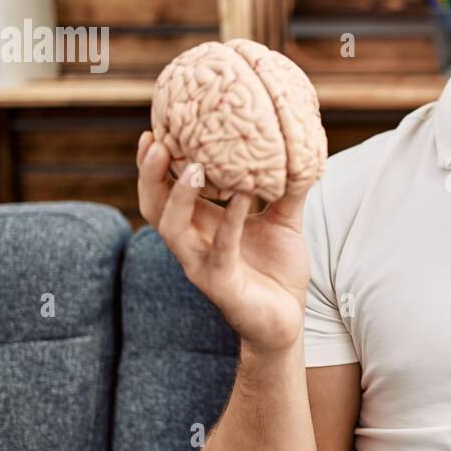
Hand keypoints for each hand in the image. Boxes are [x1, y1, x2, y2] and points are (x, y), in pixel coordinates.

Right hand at [136, 131, 312, 354]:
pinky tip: (241, 195)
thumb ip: (288, 188)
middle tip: (155, 141)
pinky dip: (230, 220)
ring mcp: (202, 265)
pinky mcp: (222, 283)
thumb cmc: (278, 270)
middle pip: (153, 207)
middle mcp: (192, 243)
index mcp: (200, 225)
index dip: (153, 165)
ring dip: (179, 196)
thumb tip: (301, 148)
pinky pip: (220, 248)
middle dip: (149, 175)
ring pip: (172, 229)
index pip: (163, 191)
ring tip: (193, 166)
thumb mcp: (284, 220)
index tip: (153, 130)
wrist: (288, 320)